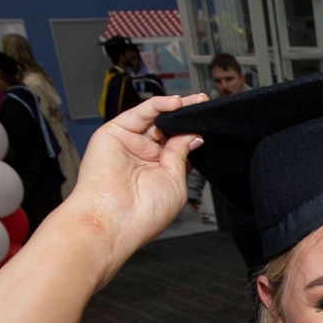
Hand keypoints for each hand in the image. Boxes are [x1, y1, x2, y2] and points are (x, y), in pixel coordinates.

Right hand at [63, 92, 207, 267]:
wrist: (114, 220)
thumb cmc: (144, 213)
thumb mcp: (175, 182)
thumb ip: (182, 156)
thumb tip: (193, 135)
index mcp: (159, 171)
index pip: (179, 145)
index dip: (193, 133)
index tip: (209, 122)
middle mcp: (144, 157)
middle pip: (168, 129)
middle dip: (186, 116)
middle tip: (203, 104)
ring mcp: (129, 144)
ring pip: (154, 118)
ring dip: (175, 108)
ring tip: (194, 101)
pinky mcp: (114, 133)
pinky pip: (139, 113)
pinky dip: (158, 105)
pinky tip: (175, 104)